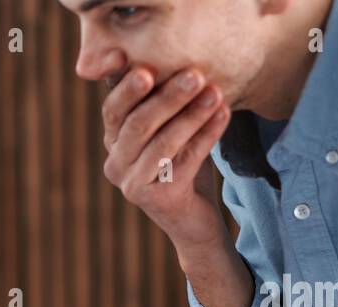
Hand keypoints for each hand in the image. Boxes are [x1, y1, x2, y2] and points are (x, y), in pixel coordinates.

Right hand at [101, 66, 231, 251]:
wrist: (193, 219)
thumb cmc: (179, 164)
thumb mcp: (163, 129)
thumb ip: (153, 102)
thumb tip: (154, 57)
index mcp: (112, 143)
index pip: (113, 110)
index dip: (126, 88)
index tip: (147, 68)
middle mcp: (115, 165)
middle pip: (136, 125)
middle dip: (166, 97)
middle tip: (194, 74)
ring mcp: (133, 185)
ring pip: (162, 143)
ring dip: (191, 115)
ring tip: (216, 93)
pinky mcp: (158, 200)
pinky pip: (186, 161)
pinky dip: (207, 136)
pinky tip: (224, 116)